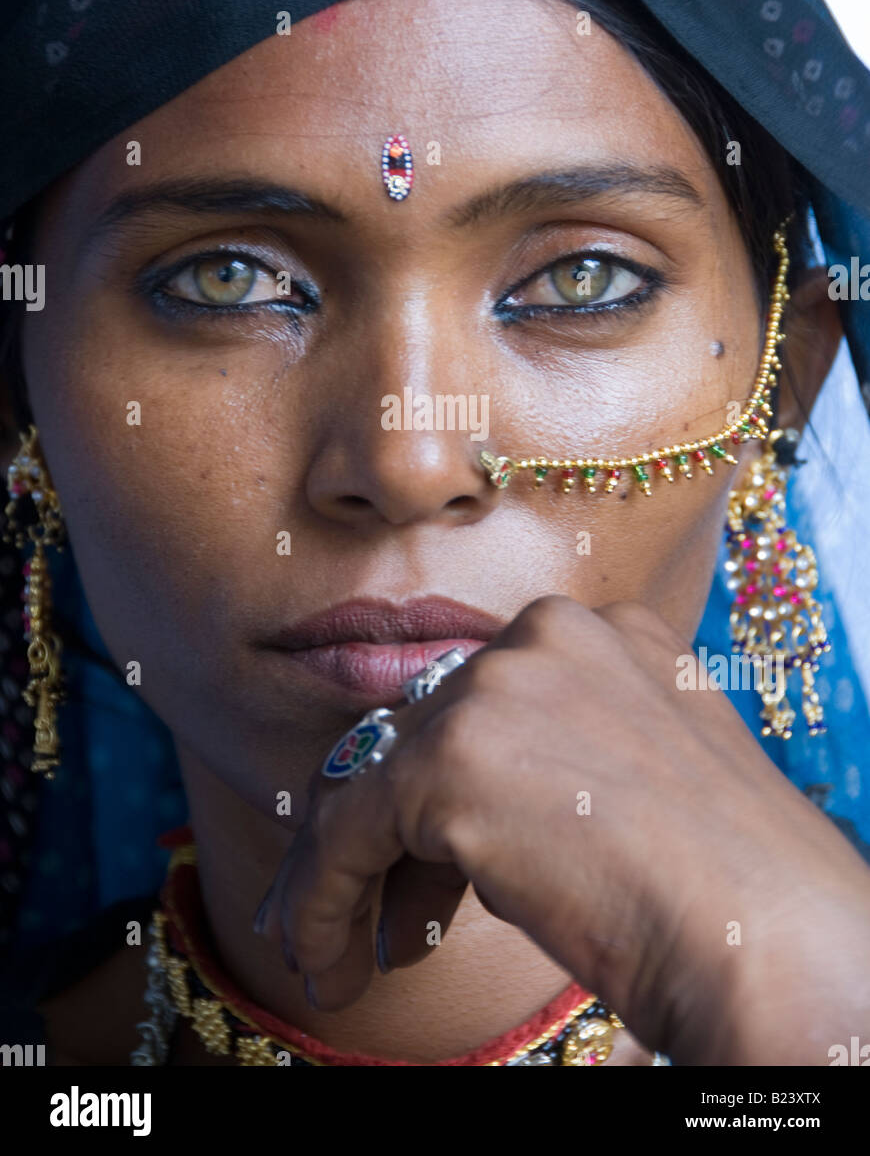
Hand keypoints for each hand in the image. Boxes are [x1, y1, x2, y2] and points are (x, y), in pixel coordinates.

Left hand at [254, 596, 869, 1063]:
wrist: (777, 946)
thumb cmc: (736, 894)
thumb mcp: (648, 787)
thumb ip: (568, 764)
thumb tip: (477, 816)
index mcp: (611, 633)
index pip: (493, 704)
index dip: (457, 793)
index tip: (441, 871)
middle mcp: (549, 636)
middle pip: (429, 734)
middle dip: (403, 836)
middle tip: (396, 922)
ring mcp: (497, 688)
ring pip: (376, 778)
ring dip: (350, 873)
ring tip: (342, 950)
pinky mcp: (449, 759)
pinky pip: (345, 830)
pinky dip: (321, 899)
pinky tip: (325, 960)